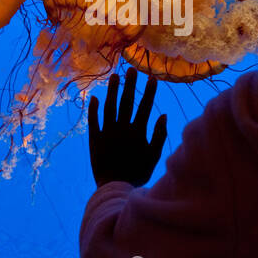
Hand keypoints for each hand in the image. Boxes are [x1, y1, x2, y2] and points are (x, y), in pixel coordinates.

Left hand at [88, 67, 167, 187]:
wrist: (115, 187)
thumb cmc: (138, 173)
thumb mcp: (153, 156)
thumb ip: (159, 136)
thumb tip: (164, 116)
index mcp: (137, 132)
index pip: (145, 107)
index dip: (149, 92)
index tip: (152, 78)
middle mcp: (122, 129)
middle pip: (126, 102)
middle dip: (129, 84)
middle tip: (131, 69)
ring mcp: (107, 133)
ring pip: (109, 107)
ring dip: (112, 91)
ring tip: (114, 77)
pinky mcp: (94, 139)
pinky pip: (93, 121)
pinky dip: (93, 109)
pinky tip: (94, 97)